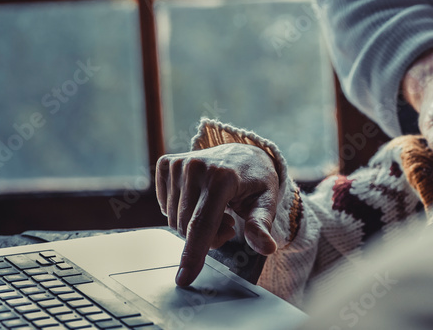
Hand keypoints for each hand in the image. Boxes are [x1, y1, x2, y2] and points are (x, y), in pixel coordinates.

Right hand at [155, 143, 279, 286]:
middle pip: (187, 227)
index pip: (202, 224)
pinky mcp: (167, 164)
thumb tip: (267, 248)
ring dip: (193, 224)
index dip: (194, 253)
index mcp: (222, 177)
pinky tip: (199, 199)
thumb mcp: (266, 200)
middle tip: (228, 222)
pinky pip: (165, 207)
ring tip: (217, 208)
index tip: (184, 278)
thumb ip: (262, 225)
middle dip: (206, 236)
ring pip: (174, 220)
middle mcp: (197, 167)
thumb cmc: (255, 179)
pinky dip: (180, 210)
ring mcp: (179, 164)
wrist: (242, 153)